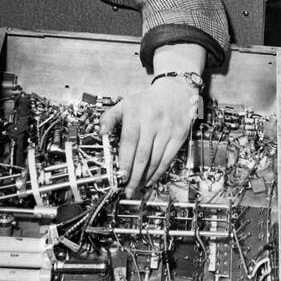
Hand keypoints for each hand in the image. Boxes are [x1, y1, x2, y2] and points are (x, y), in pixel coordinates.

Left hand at [101, 79, 201, 195]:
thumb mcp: (125, 103)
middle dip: (134, 176)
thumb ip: (109, 117)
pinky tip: (152, 179)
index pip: (129, 143)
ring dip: (146, 176)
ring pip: (156, 159)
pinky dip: (160, 171)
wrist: (176, 91)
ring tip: (138, 187)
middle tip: (128, 190)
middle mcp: (153, 122)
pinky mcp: (179, 135)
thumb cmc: (148, 100)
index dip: (125, 162)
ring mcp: (168, 129)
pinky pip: (168, 158)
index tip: (120, 177)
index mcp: (137, 114)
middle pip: (143, 155)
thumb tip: (100, 132)